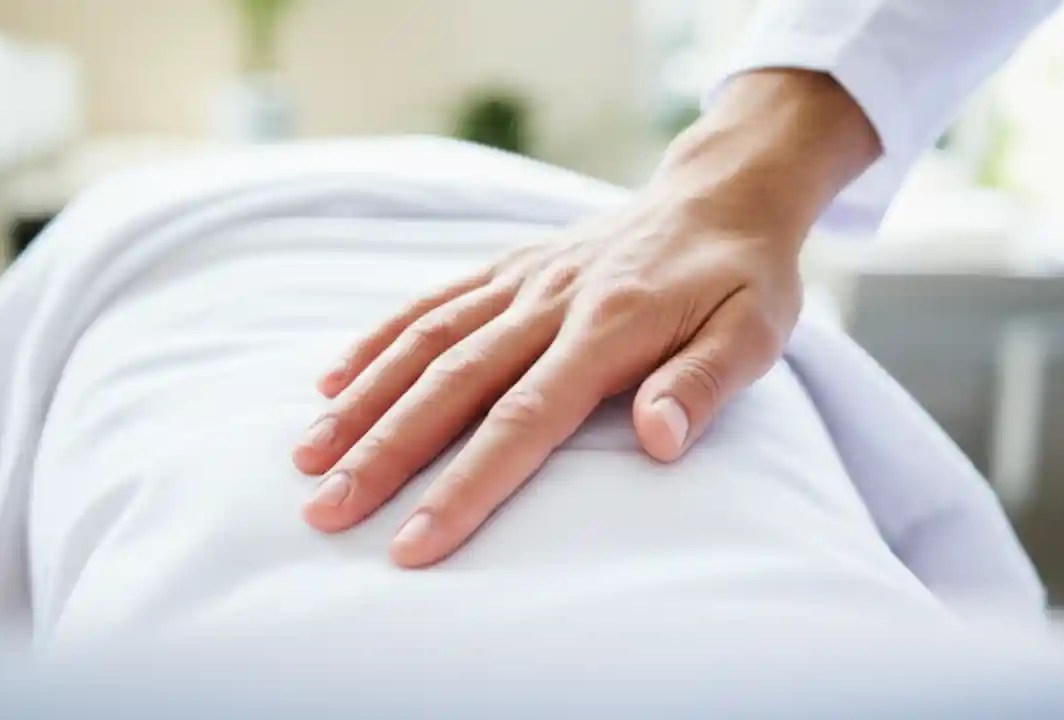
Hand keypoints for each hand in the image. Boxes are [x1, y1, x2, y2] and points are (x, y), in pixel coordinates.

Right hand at [291, 71, 880, 566]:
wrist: (720, 195)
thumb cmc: (743, 279)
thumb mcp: (755, 332)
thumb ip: (704, 384)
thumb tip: (658, 441)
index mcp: (611, 327)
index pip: (525, 420)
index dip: (466, 485)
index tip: (411, 544)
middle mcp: (550, 301)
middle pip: (453, 384)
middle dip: (385, 453)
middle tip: (324, 512)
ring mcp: (522, 280)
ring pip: (426, 341)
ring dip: (364, 401)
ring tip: (308, 459)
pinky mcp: (508, 267)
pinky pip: (433, 301)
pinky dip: (379, 339)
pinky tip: (333, 381)